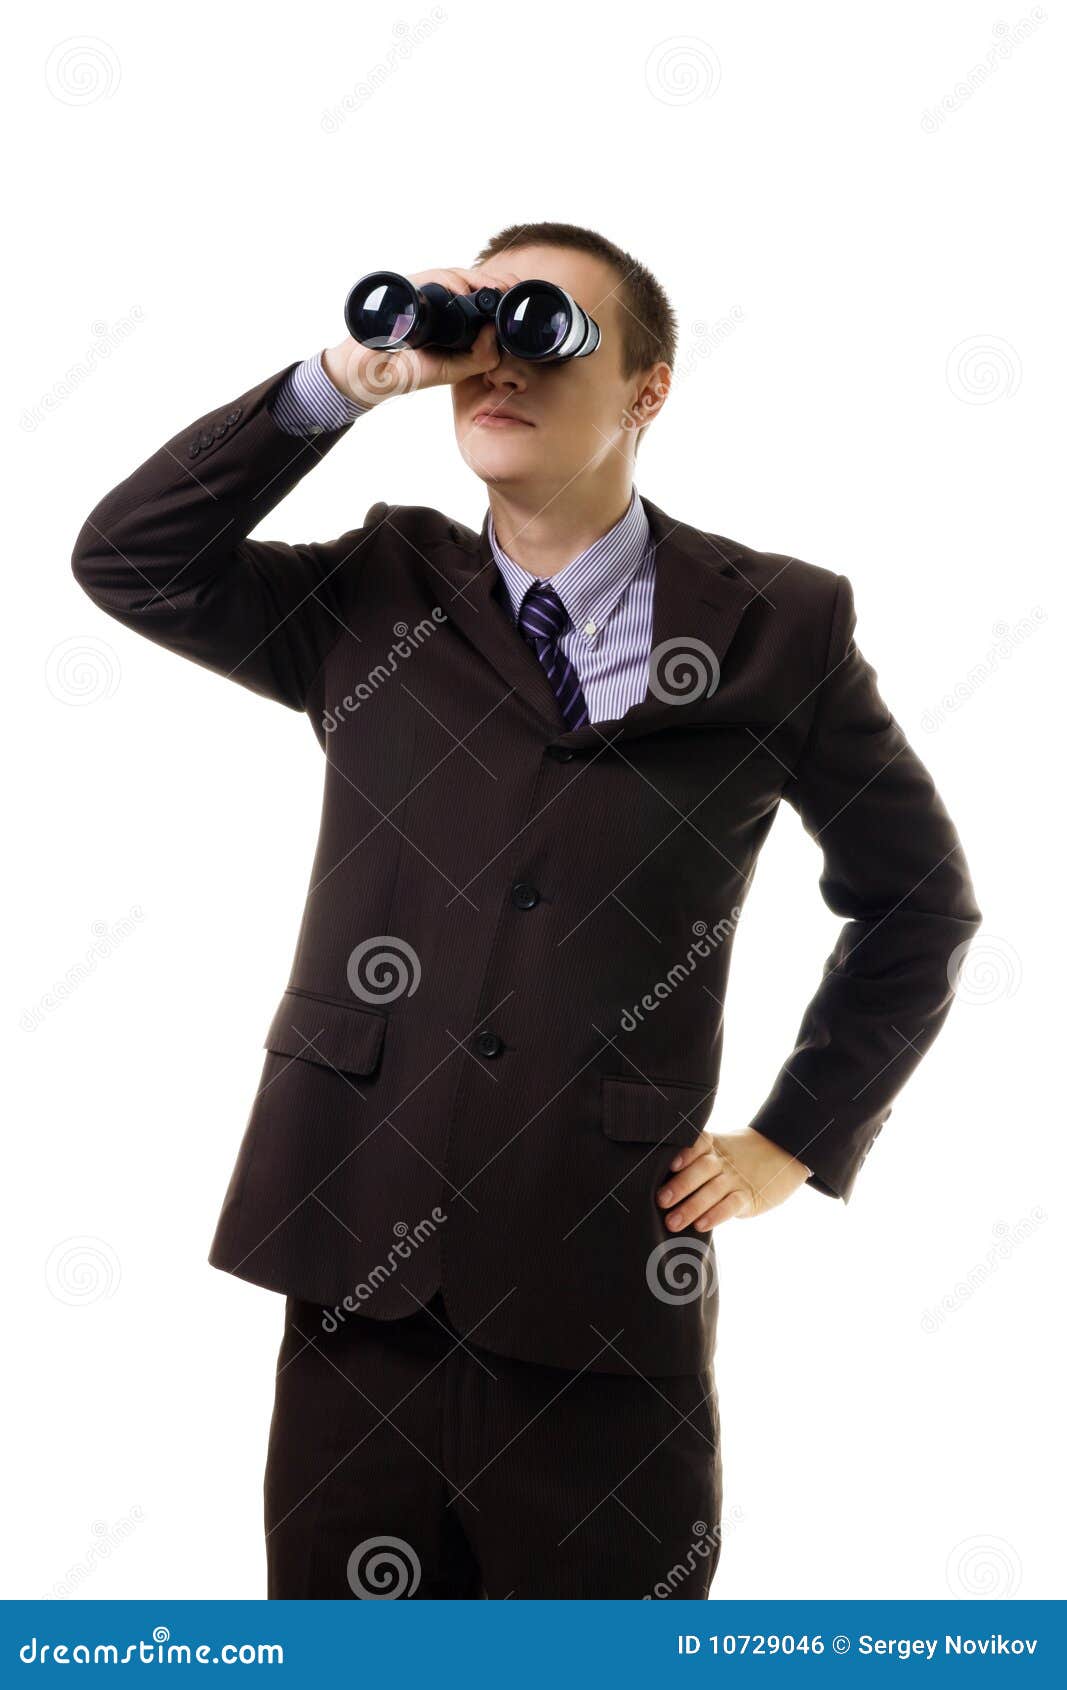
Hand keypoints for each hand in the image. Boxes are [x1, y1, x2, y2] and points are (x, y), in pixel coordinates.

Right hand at [322, 263, 524, 408]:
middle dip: (495, 280)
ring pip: (455, 274)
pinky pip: (431, 277)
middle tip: (512, 286)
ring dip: (476, 279)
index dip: (500, 290)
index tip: (518, 293)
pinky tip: (461, 292)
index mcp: (455, 318)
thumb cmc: (411, 371)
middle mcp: (440, 301)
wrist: (372, 373)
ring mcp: (424, 293)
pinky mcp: (409, 288)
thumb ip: (480, 357)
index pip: (481, 296)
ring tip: (492, 289)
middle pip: (471, 280)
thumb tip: (495, 330)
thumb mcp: (454, 370)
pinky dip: (448, 281)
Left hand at [656, 1128, 810, 1230]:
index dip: (685, 1153)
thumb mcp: (721, 1150)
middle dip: (680, 1185)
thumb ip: (696, 1160)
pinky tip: (701, 1225)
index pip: (699, 1144)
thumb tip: (659, 1181)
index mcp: (713, 1147)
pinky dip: (716, 1215)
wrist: (783, 1154)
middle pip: (702, 1169)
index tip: (670, 1164)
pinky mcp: (750, 1197)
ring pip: (713, 1191)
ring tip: (673, 1222)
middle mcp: (724, 1161)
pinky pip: (731, 1205)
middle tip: (661, 1201)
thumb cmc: (739, 1156)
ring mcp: (737, 1178)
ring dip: (691, 1207)